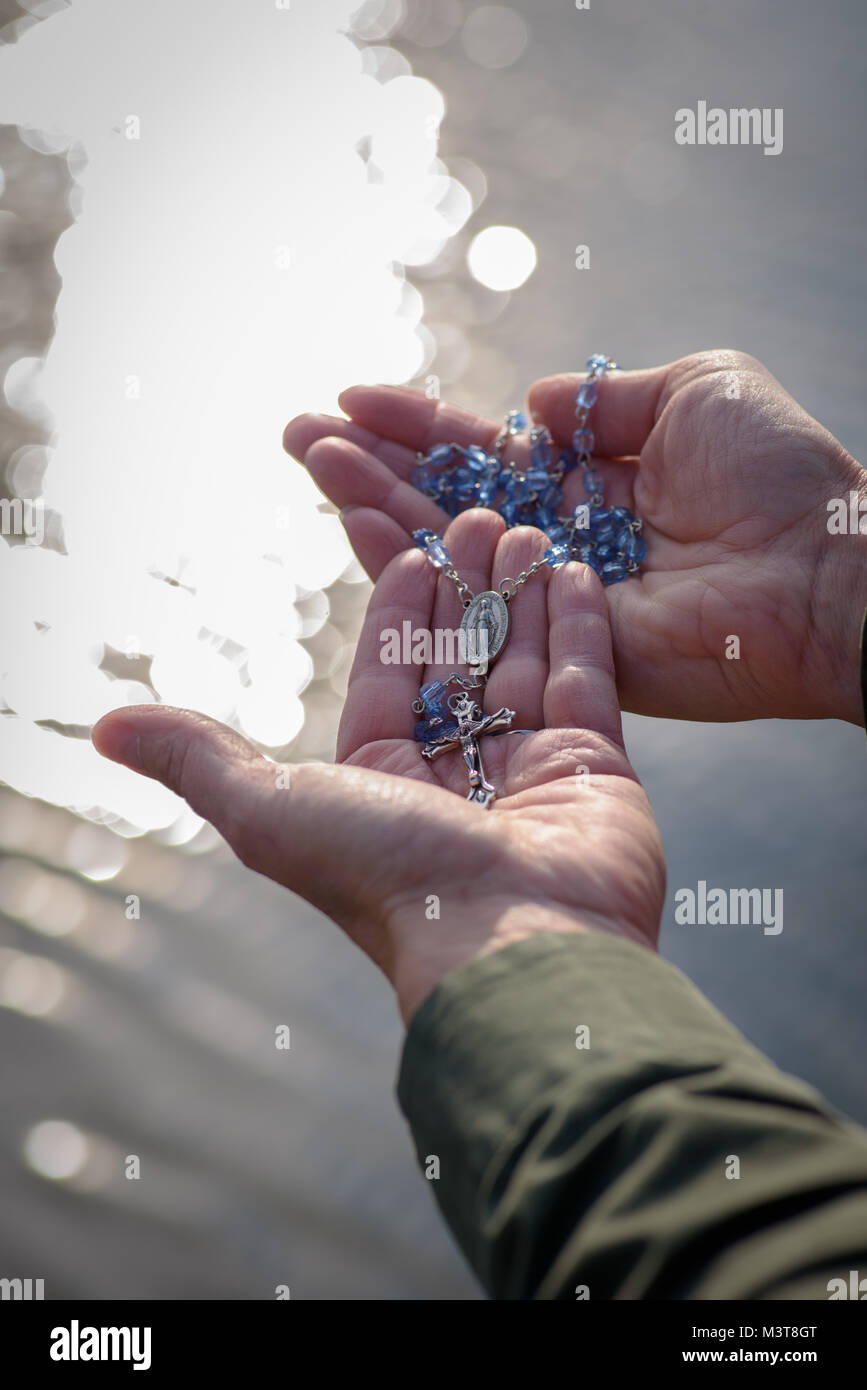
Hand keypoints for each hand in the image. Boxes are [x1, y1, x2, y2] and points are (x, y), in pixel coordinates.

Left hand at [92, 510, 664, 1023]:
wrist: (518, 939)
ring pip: (522, 662)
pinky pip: (586, 682)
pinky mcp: (597, 769)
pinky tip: (570, 571)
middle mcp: (456, 773)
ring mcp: (530, 770)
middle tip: (476, 517)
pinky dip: (579, 628)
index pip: (389, 673)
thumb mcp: (273, 809)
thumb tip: (103, 729)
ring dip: (521, 595)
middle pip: (458, 658)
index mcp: (382, 780)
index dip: (397, 608)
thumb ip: (200, 758)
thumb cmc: (391, 874)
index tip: (410, 545)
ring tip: (524, 529)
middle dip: (465, 588)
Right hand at [283, 350, 866, 724]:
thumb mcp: (697, 388)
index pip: (485, 449)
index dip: (420, 423)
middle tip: (299, 431)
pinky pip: (472, 608)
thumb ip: (601, 401)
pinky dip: (416, 570)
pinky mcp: (553, 651)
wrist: (826, 570)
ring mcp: (552, 598)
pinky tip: (360, 526)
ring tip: (311, 458)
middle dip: (373, 463)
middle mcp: (561, 538)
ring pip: (445, 549)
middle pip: (446, 497)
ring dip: (372, 503)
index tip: (354, 396)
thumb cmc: (778, 473)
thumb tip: (524, 407)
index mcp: (595, 479)